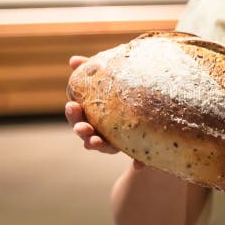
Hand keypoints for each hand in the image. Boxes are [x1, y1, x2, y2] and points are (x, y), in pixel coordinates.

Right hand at [65, 55, 143, 169]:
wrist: (152, 115)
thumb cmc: (123, 94)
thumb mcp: (109, 81)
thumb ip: (92, 72)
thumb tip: (73, 60)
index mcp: (94, 118)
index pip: (80, 117)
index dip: (74, 114)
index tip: (71, 105)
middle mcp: (102, 134)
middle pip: (87, 135)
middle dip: (82, 131)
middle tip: (81, 127)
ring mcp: (118, 144)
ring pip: (106, 148)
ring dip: (98, 146)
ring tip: (95, 142)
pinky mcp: (137, 152)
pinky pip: (138, 159)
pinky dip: (138, 163)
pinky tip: (139, 164)